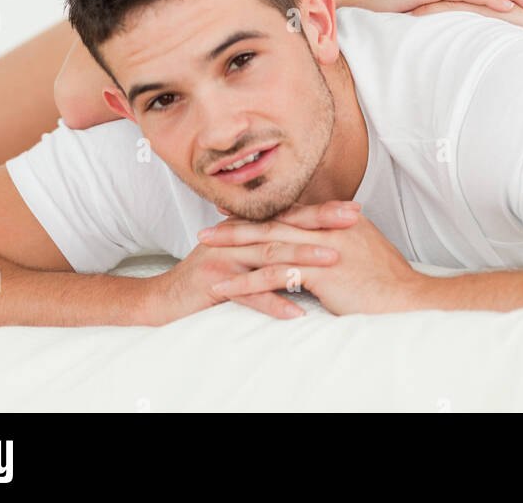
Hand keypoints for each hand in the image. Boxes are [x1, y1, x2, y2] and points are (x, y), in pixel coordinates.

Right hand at [158, 199, 361, 322]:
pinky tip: (297, 312)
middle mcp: (236, 235)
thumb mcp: (242, 258)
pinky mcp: (214, 282)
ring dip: (302, 258)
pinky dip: (273, 303)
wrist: (167, 299)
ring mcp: (224, 256)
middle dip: (320, 223)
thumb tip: (311, 244)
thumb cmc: (211, 281)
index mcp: (247, 227)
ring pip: (268, 254)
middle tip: (353, 221)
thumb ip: (270, 247)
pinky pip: (248, 294)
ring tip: (334, 260)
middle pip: (283, 226)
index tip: (354, 209)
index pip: (289, 215)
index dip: (321, 211)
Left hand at [196, 205, 421, 315]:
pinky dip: (245, 281)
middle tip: (209, 223)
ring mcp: (321, 247)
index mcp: (338, 219)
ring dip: (232, 248)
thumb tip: (326, 245)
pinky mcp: (317, 271)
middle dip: (238, 223)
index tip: (235, 209)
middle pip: (272, 221)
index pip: (291, 211)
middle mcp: (326, 227)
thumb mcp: (366, 250)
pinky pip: (272, 275)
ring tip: (206, 251)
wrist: (409, 298)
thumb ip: (343, 241)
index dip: (262, 211)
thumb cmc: (391, 281)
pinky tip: (224, 286)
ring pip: (266, 243)